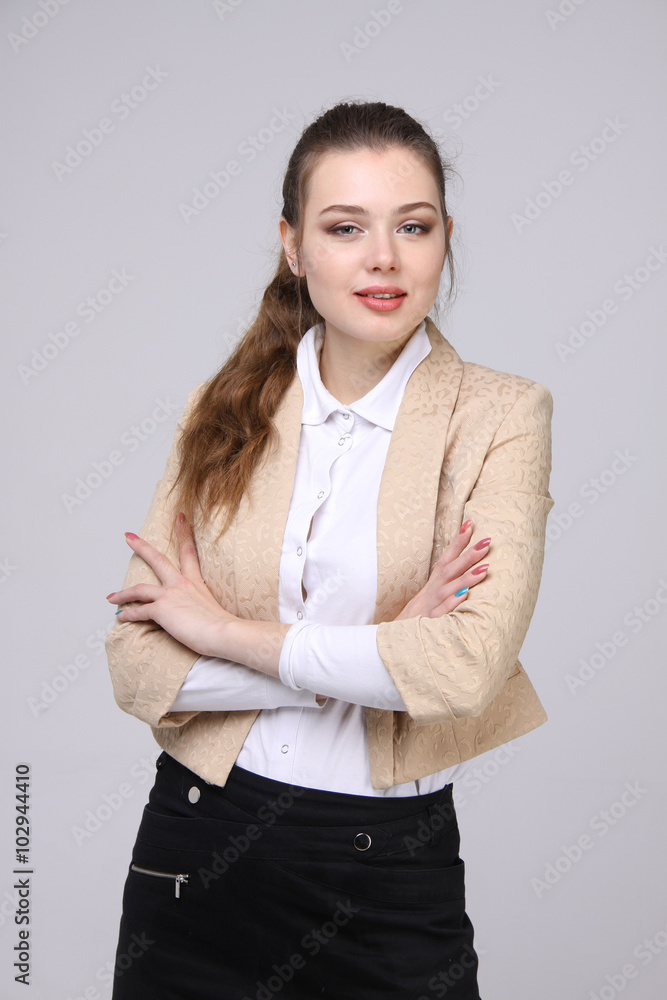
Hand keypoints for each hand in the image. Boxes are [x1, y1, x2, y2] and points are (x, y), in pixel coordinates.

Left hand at [106, 513, 237, 656]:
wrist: (222, 632)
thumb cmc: (223, 626)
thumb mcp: (216, 609)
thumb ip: (206, 608)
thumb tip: (205, 617)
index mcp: (195, 582)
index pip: (189, 553)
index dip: (184, 534)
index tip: (180, 518)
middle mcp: (181, 584)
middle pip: (158, 560)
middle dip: (141, 547)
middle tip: (129, 537)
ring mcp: (169, 595)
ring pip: (140, 589)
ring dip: (123, 593)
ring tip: (111, 596)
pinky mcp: (161, 609)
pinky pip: (139, 611)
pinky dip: (128, 615)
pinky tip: (121, 617)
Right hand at [393, 520, 489, 620]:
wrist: (395, 638)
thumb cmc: (417, 617)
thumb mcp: (430, 597)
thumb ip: (446, 585)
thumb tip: (466, 571)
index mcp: (434, 584)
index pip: (446, 559)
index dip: (458, 542)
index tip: (470, 525)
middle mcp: (432, 592)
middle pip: (450, 569)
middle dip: (468, 555)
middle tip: (486, 542)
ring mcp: (431, 606)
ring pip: (449, 588)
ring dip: (466, 577)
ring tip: (485, 567)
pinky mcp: (430, 622)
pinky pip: (442, 612)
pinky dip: (452, 603)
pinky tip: (465, 596)